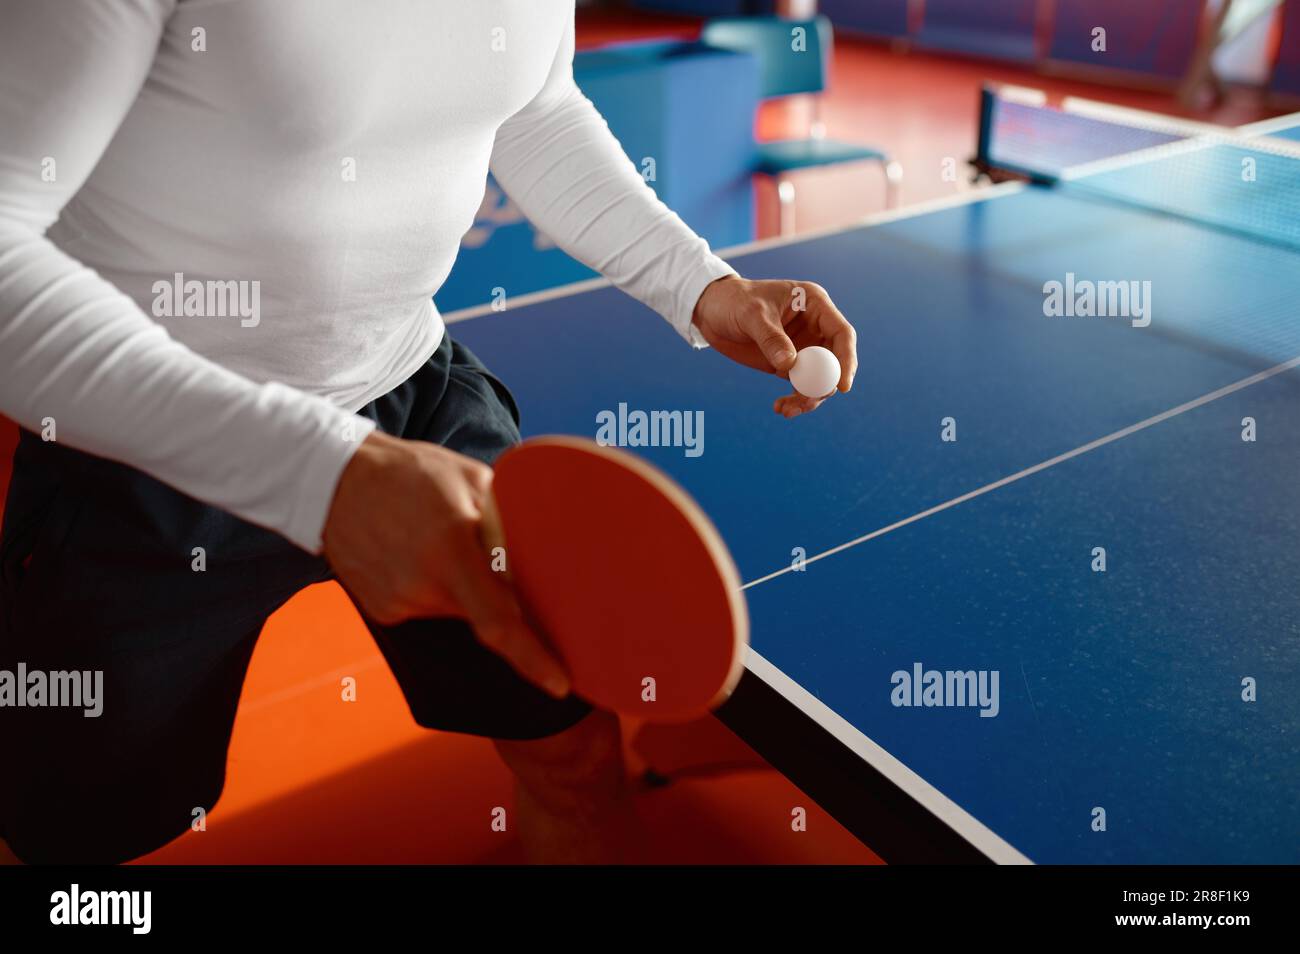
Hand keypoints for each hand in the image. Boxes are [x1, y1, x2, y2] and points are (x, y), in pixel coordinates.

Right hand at [322, 431, 569, 697]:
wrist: (334, 480)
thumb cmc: (412, 473)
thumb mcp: (473, 480)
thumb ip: (510, 522)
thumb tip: (547, 559)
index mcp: (451, 549)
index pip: (499, 622)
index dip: (533, 658)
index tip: (560, 683)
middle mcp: (421, 585)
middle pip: (485, 611)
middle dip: (500, 593)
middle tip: (487, 551)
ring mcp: (398, 603)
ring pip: (456, 609)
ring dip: (463, 585)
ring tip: (438, 539)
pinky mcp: (383, 611)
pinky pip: (428, 607)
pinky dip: (434, 587)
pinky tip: (415, 552)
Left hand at [690, 275, 856, 416]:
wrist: (711, 312)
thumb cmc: (734, 301)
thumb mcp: (751, 315)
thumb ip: (771, 339)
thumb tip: (790, 365)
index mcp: (815, 305)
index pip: (842, 334)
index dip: (846, 360)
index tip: (842, 386)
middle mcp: (815, 327)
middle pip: (834, 362)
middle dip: (825, 386)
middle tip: (807, 402)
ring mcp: (803, 347)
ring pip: (819, 379)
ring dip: (808, 398)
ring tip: (787, 410)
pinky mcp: (789, 364)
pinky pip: (800, 386)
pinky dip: (794, 400)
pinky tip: (780, 408)